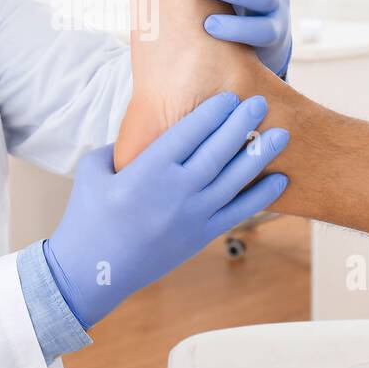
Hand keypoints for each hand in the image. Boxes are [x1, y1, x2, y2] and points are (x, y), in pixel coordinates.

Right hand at [45, 93, 289, 328]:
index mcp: (148, 170)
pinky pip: (238, 212)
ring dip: (260, 155)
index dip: (212, 112)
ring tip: (282, 135)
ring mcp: (192, 216)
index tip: (230, 97)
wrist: (92, 270)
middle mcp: (176, 191)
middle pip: (218, 151)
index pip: (188, 132)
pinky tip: (280, 179)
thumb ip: (121, 148)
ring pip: (234, 180)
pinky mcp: (200, 237)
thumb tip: (143, 134)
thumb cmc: (87, 215)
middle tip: (261, 104)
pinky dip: (261, 196)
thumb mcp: (93, 169)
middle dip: (242, 125)